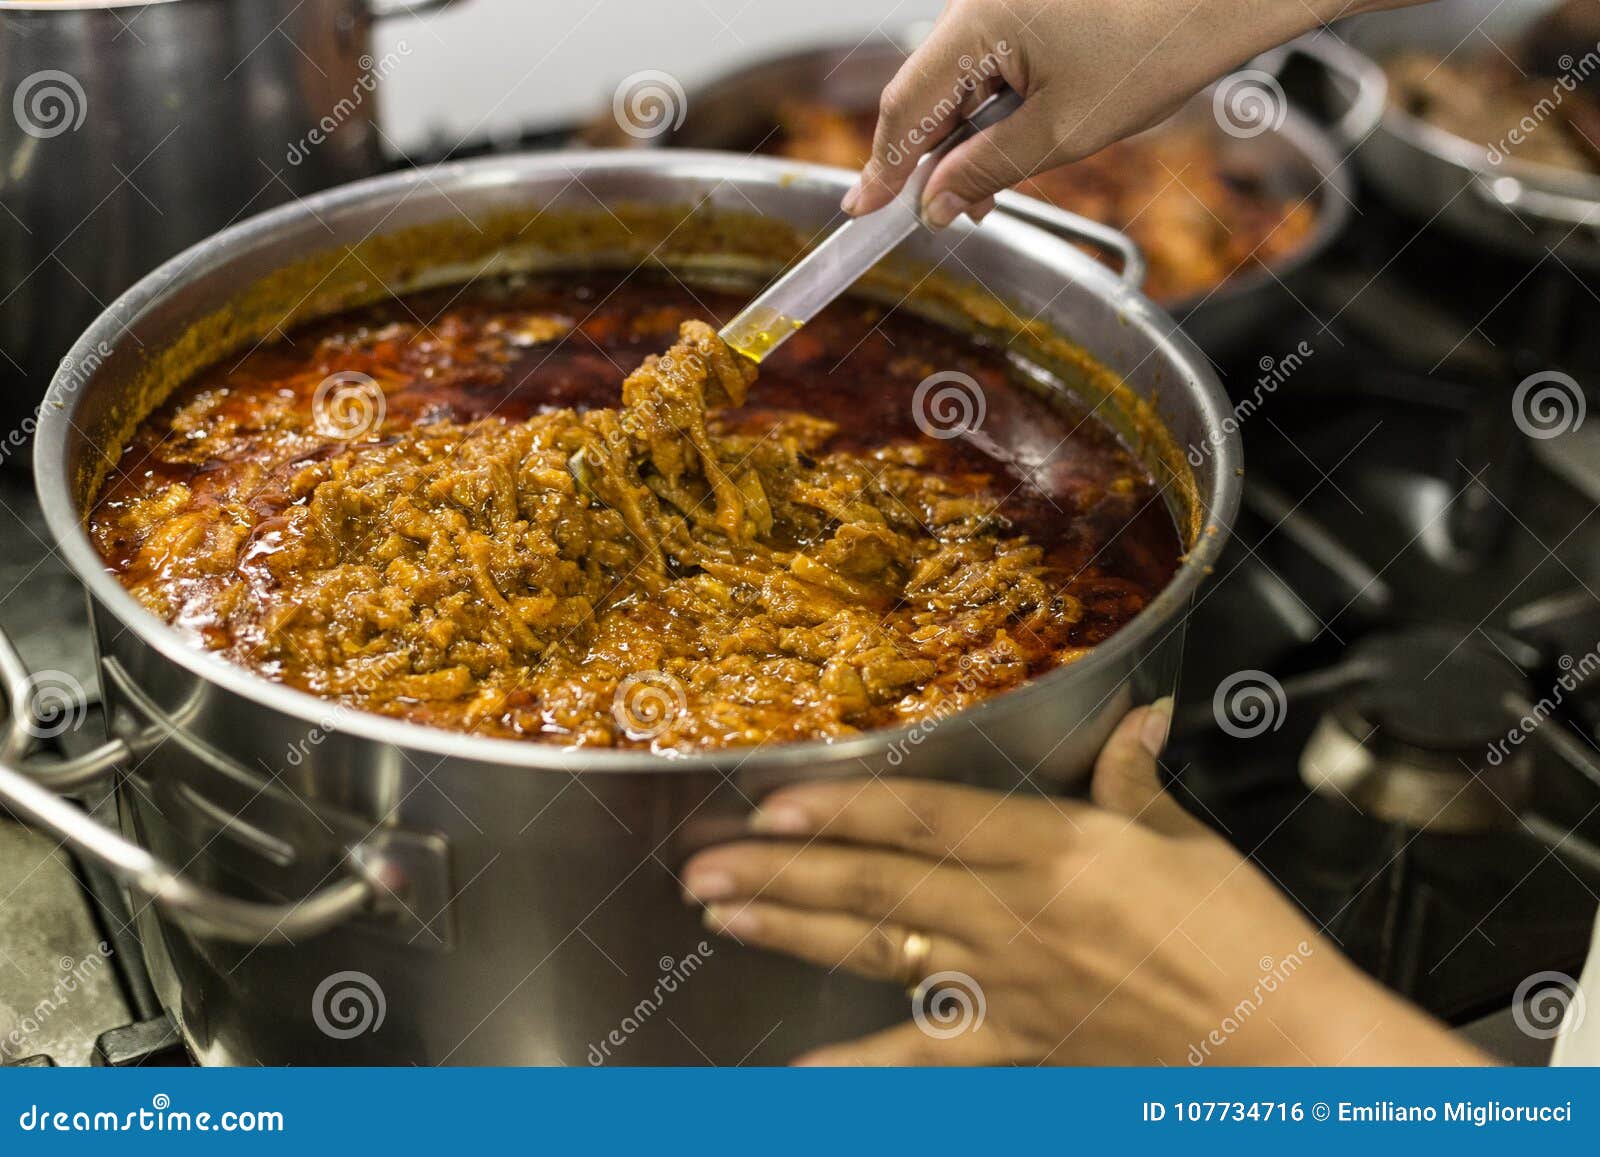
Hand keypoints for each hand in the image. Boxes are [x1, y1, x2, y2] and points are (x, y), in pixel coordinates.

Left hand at [681, 701, 1489, 1065]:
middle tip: (705, 864)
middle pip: (876, 883)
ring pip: (878, 952)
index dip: (841, 806)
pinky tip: (797, 1073)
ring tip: (723, 915)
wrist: (1280, 1051)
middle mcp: (1011, 916)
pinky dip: (855, 1070)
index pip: (922, 818)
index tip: (772, 801)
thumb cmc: (1243, 940)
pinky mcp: (1016, 1051)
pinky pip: (919, 1063)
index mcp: (1053, 851)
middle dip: (783, 870)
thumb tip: (1136, 718)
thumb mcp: (1187, 840)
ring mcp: (1005, 989)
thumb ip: (1137, 778)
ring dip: (793, 931)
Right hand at [844, 0, 1406, 226]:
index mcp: (976, 26)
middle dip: (929, 163)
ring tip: (989, 194)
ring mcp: (999, 1)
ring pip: (955, 85)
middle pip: (924, 95)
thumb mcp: (1062, 133)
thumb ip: (986, 171)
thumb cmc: (1154, 49)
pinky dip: (991, 112)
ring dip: (964, 142)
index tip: (860, 214)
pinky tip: (1011, 147)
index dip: (880, 169)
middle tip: (946, 218)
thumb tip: (934, 204)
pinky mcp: (1024, 6)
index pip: (903, 109)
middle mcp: (975, 4)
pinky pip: (985, 66)